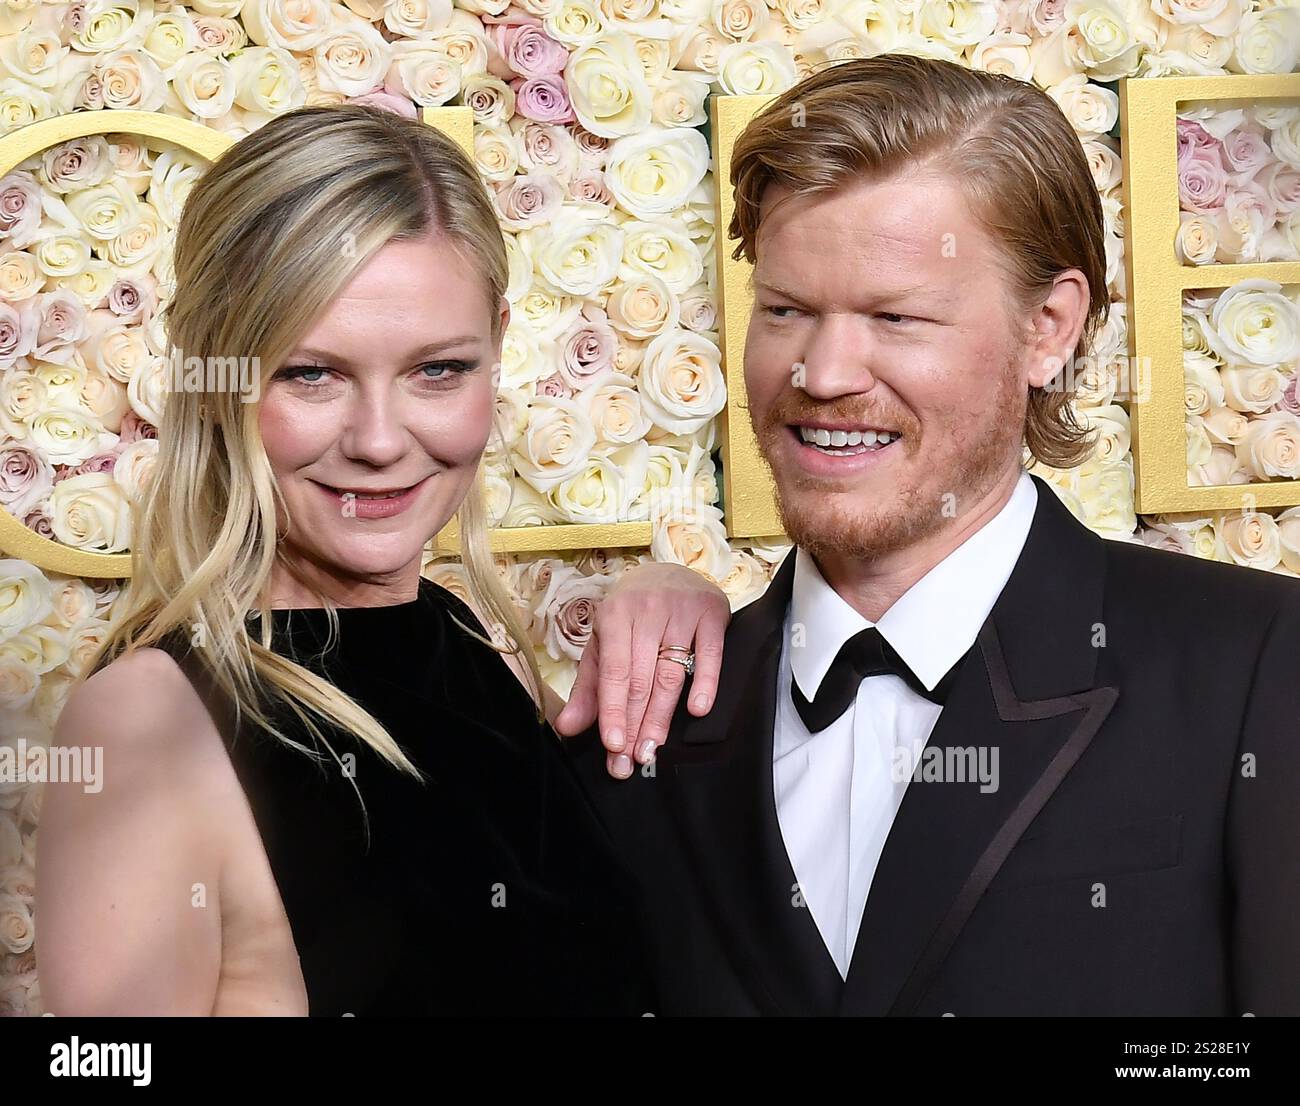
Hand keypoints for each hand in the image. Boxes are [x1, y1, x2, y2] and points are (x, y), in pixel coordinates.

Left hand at [553, 561, 728, 778]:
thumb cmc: (631, 614)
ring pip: (671, 673)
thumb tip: (568, 728)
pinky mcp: (712, 612)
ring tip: (652, 749)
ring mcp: (681, 611)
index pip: (614, 672)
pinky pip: (711, 653)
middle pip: (642, 679)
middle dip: (635, 724)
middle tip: (630, 762)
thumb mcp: (603, 643)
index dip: (613, 711)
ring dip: (662, 716)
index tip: (613, 746)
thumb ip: (588, 687)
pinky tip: (698, 710)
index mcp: (614, 615)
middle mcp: (646, 611)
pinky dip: (706, 682)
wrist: (669, 570)